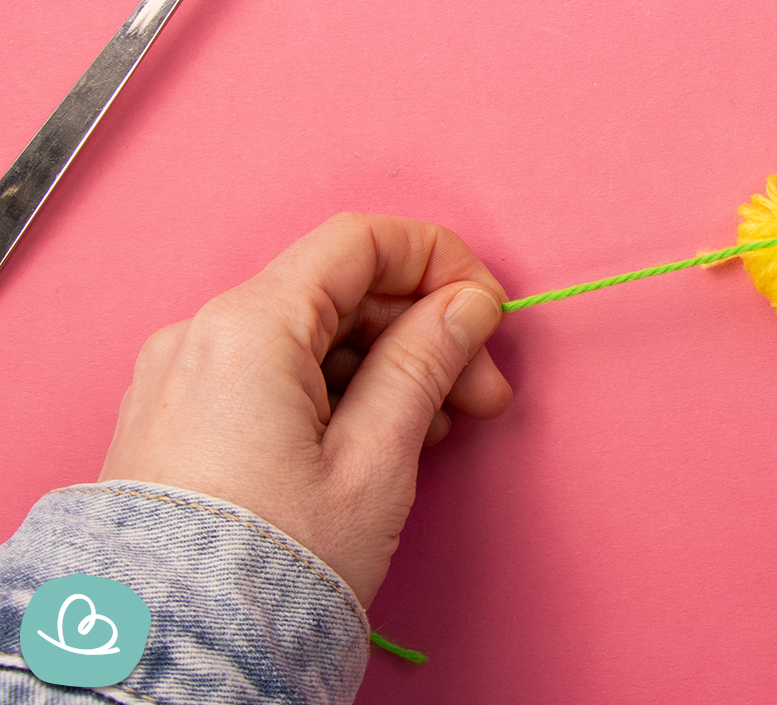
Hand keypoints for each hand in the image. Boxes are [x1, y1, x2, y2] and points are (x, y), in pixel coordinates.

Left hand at [100, 213, 511, 605]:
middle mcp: (201, 335)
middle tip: (483, 394)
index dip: (439, 262)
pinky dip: (335, 393)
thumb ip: (424, 362)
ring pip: (310, 337)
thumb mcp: (375, 460)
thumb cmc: (270, 566)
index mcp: (248, 327)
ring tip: (437, 432)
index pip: (360, 241)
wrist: (171, 655)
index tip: (486, 308)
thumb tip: (463, 307)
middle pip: (340, 294)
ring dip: (387, 368)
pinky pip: (271, 375)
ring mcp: (180, 377)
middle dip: (423, 332)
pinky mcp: (175, 420)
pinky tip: (379, 442)